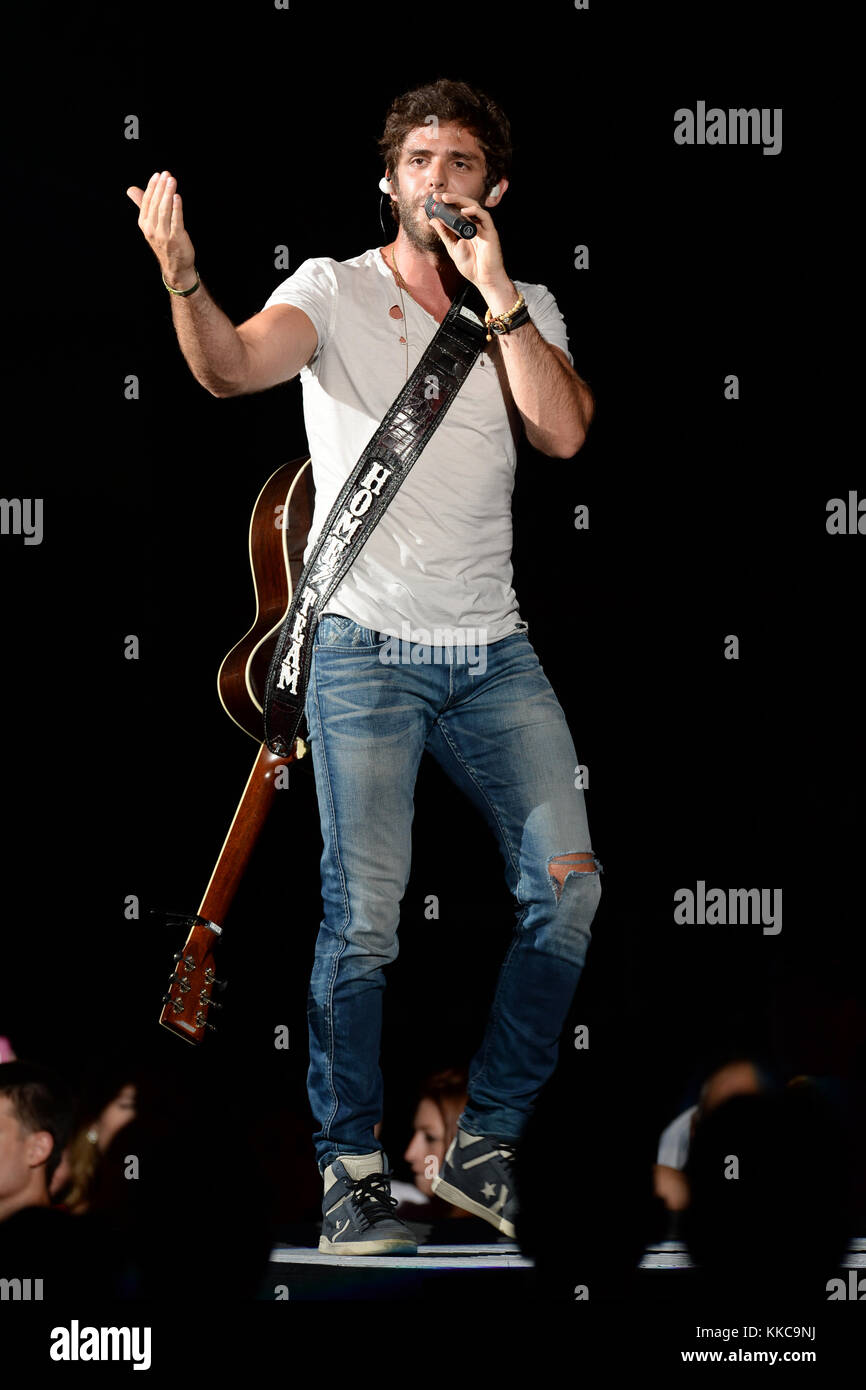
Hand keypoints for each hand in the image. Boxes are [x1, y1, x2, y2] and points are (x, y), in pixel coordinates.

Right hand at [126, 170, 195, 286]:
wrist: (176, 266)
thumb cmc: (164, 242)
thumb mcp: (151, 224)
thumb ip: (143, 206)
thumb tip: (131, 189)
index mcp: (144, 224)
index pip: (147, 201)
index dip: (152, 187)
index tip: (158, 175)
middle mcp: (151, 229)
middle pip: (155, 204)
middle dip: (161, 187)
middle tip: (167, 175)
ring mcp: (163, 235)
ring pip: (164, 210)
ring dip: (168, 194)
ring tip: (172, 181)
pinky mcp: (175, 239)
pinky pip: (176, 221)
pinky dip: (176, 208)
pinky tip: (177, 197)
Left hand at [427, 193, 506, 291]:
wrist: (484, 279)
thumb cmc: (472, 266)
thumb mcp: (452, 248)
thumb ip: (444, 234)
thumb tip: (433, 220)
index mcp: (467, 228)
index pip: (457, 211)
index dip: (447, 204)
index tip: (434, 199)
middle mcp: (476, 225)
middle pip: (465, 206)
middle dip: (452, 198)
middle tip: (438, 196)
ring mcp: (484, 227)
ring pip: (474, 207)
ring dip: (460, 200)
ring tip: (446, 198)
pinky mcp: (491, 231)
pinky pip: (484, 216)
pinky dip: (474, 211)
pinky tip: (463, 211)